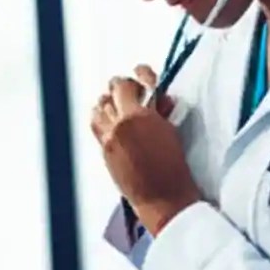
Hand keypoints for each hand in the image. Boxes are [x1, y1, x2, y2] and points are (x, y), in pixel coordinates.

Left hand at [90, 69, 200, 234]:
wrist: (162, 197)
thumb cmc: (173, 168)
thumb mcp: (171, 132)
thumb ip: (160, 111)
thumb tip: (157, 99)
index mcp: (139, 117)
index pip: (130, 83)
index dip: (138, 74)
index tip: (141, 72)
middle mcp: (119, 124)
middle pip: (112, 92)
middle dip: (122, 87)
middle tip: (131, 88)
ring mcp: (108, 138)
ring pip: (99, 107)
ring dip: (109, 102)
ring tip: (119, 104)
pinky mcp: (103, 150)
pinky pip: (96, 125)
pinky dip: (102, 118)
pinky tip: (111, 120)